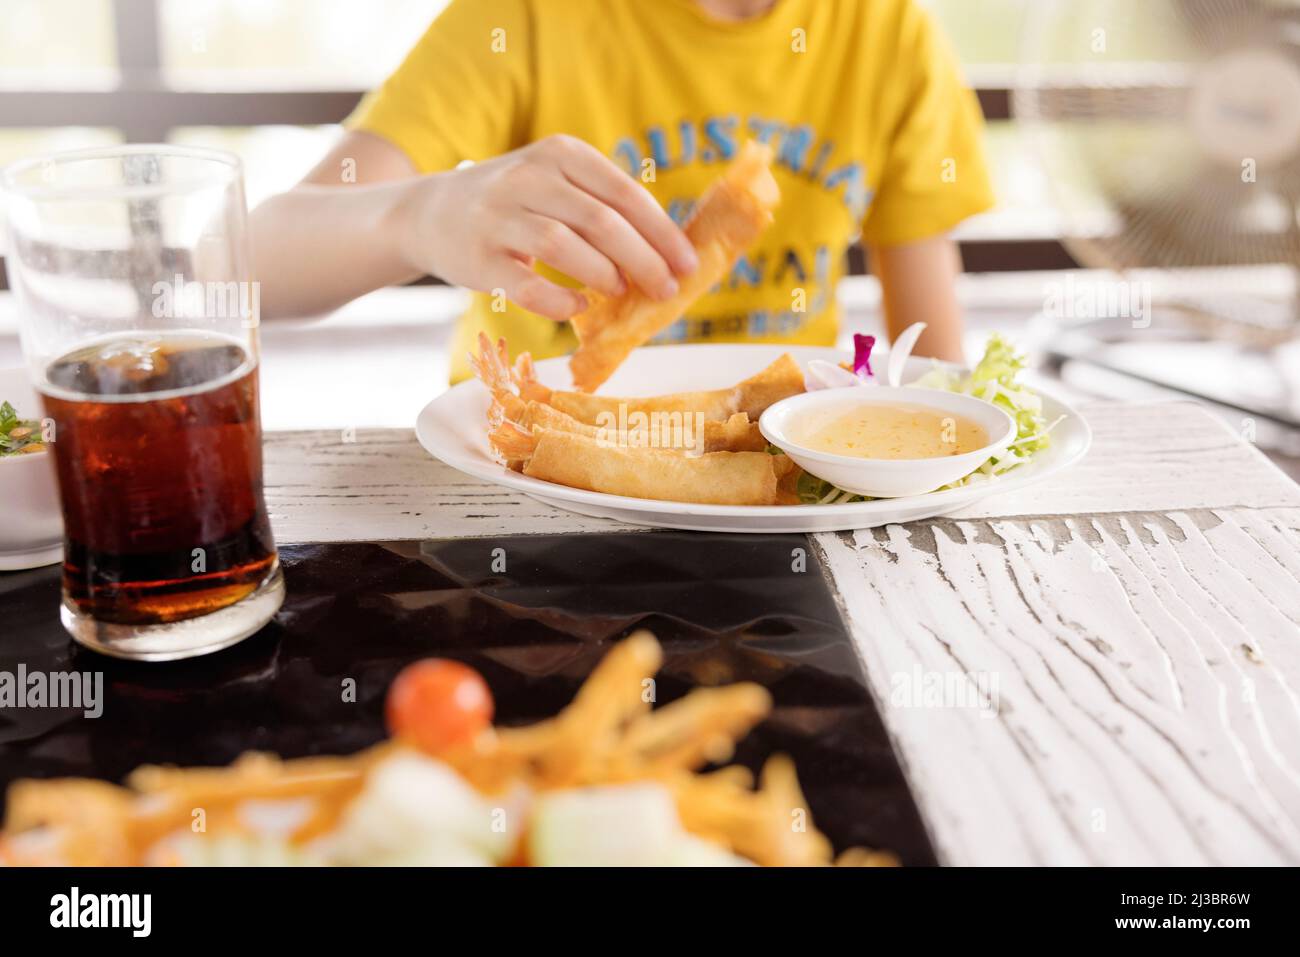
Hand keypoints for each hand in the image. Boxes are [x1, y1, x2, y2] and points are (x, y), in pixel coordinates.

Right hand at [398, 135, 697, 319]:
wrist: (431, 213)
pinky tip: (579, 305)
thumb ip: (603, 207)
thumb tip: (667, 254)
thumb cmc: (515, 204)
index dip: (662, 232)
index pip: (624, 193)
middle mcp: (528, 177)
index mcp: (560, 154)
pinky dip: (559, 300)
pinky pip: (526, 284)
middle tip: (666, 289)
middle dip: (643, 259)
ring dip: (603, 274)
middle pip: (601, 221)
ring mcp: (498, 216)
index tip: (688, 264)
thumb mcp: (556, 184)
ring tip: (622, 291)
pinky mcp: (478, 257)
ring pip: (563, 246)